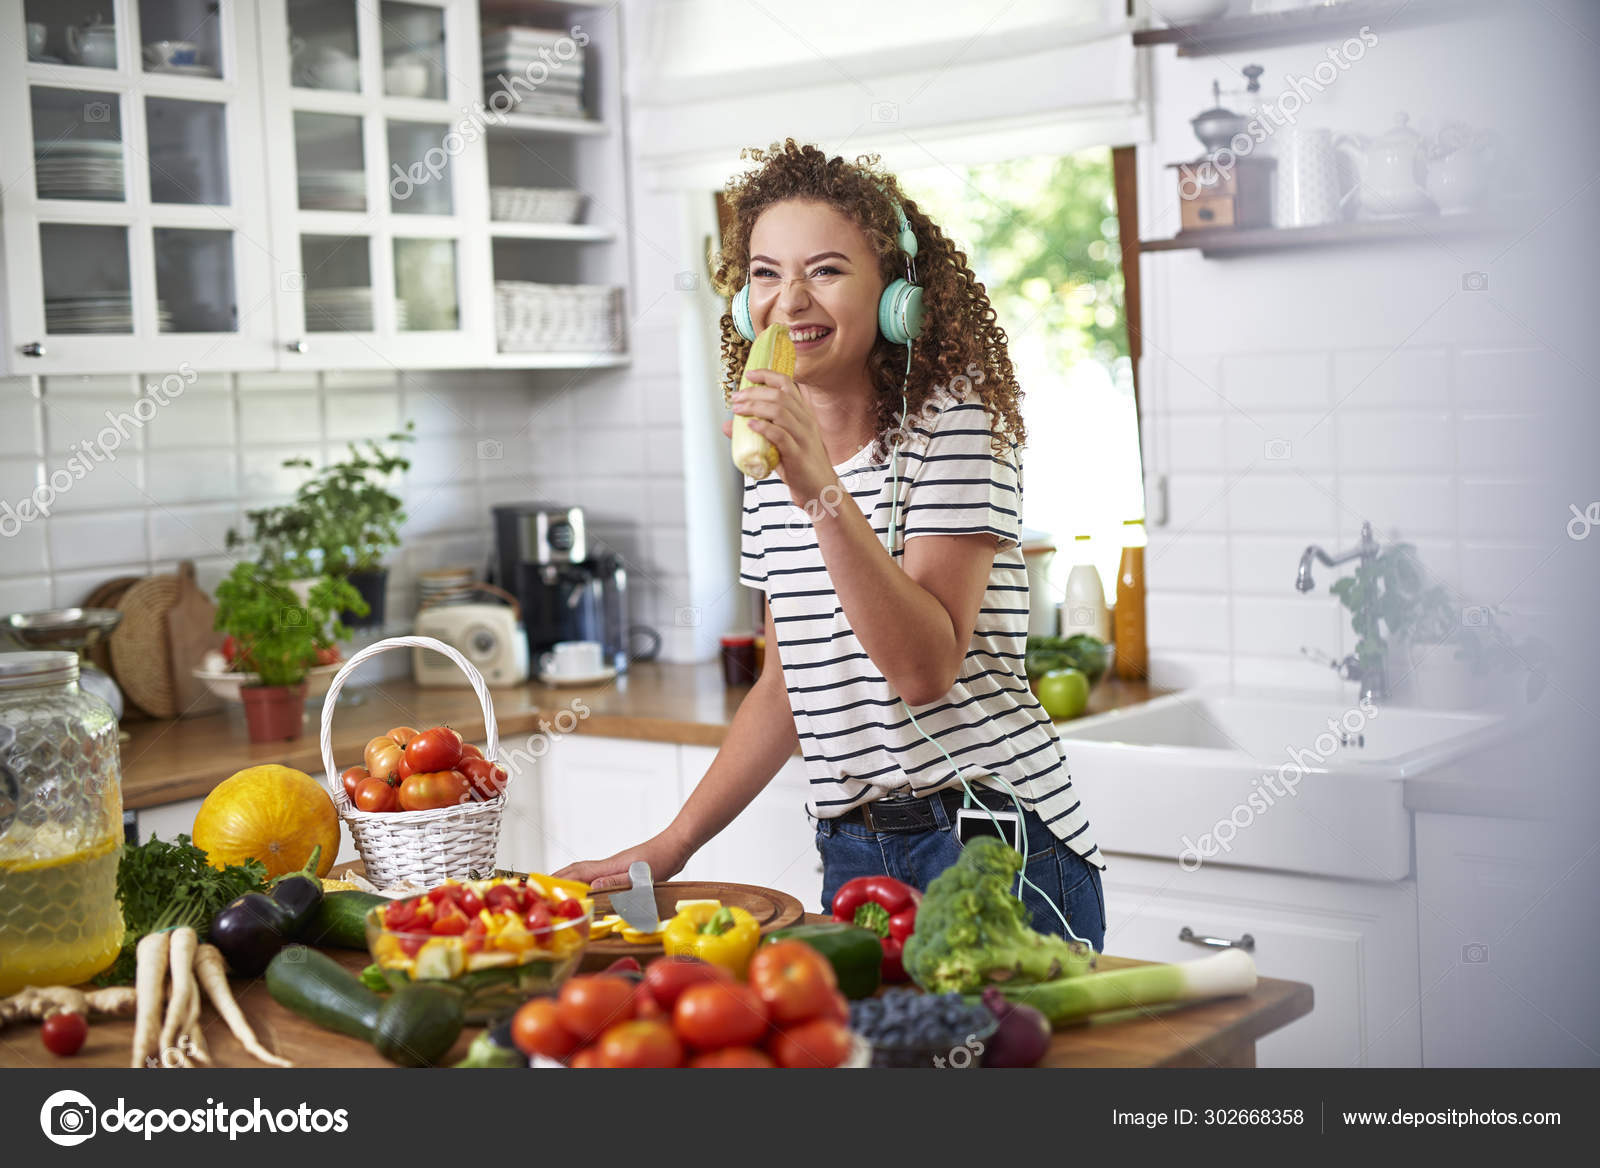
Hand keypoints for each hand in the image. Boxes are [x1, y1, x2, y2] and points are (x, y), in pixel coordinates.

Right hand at [553, 833, 689, 892]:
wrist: (674, 847)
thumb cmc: (660, 861)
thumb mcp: (640, 876)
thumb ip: (617, 882)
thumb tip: (592, 886)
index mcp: (608, 867)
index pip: (577, 874)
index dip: (558, 880)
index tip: (541, 887)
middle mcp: (607, 865)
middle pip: (576, 870)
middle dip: (558, 878)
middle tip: (540, 888)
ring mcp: (613, 866)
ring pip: (584, 871)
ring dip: (569, 877)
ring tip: (556, 887)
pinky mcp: (620, 868)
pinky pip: (595, 874)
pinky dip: (583, 879)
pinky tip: (586, 887)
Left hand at [731, 369, 840, 509]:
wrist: (820, 490)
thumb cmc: (800, 466)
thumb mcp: (778, 445)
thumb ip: (756, 432)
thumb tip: (728, 425)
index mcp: (803, 414)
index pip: (788, 385)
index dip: (768, 375)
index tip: (749, 375)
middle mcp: (805, 421)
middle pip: (780, 395)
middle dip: (754, 392)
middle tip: (736, 398)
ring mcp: (803, 437)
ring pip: (780, 411)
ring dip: (755, 407)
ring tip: (738, 410)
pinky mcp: (798, 454)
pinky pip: (781, 435)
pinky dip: (764, 428)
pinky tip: (750, 425)